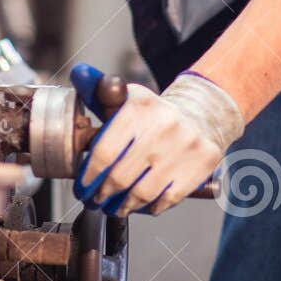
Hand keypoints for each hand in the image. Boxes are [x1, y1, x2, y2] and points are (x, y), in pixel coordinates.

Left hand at [71, 65, 243, 216]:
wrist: (202, 114)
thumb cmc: (153, 113)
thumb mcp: (127, 97)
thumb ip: (97, 89)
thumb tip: (78, 73)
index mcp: (139, 105)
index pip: (105, 152)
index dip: (89, 175)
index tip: (83, 186)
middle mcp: (164, 123)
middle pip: (121, 176)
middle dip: (103, 193)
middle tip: (97, 199)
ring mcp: (185, 145)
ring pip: (143, 192)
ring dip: (124, 206)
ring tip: (116, 207)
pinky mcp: (202, 162)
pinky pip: (168, 198)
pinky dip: (151, 206)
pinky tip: (142, 205)